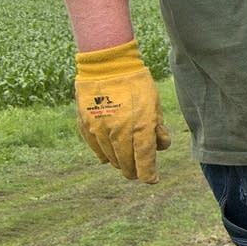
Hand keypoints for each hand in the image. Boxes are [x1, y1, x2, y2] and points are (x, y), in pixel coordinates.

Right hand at [74, 40, 171, 182]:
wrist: (108, 65)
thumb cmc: (137, 84)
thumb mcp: (154, 105)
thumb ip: (157, 128)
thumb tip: (160, 147)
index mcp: (140, 126)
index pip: (144, 160)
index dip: (148, 174)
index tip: (152, 179)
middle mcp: (119, 132)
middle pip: (126, 163)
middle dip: (134, 171)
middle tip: (139, 172)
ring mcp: (100, 130)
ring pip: (111, 158)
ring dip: (120, 163)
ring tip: (125, 162)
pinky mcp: (86, 125)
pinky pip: (96, 148)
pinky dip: (104, 154)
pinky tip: (109, 157)